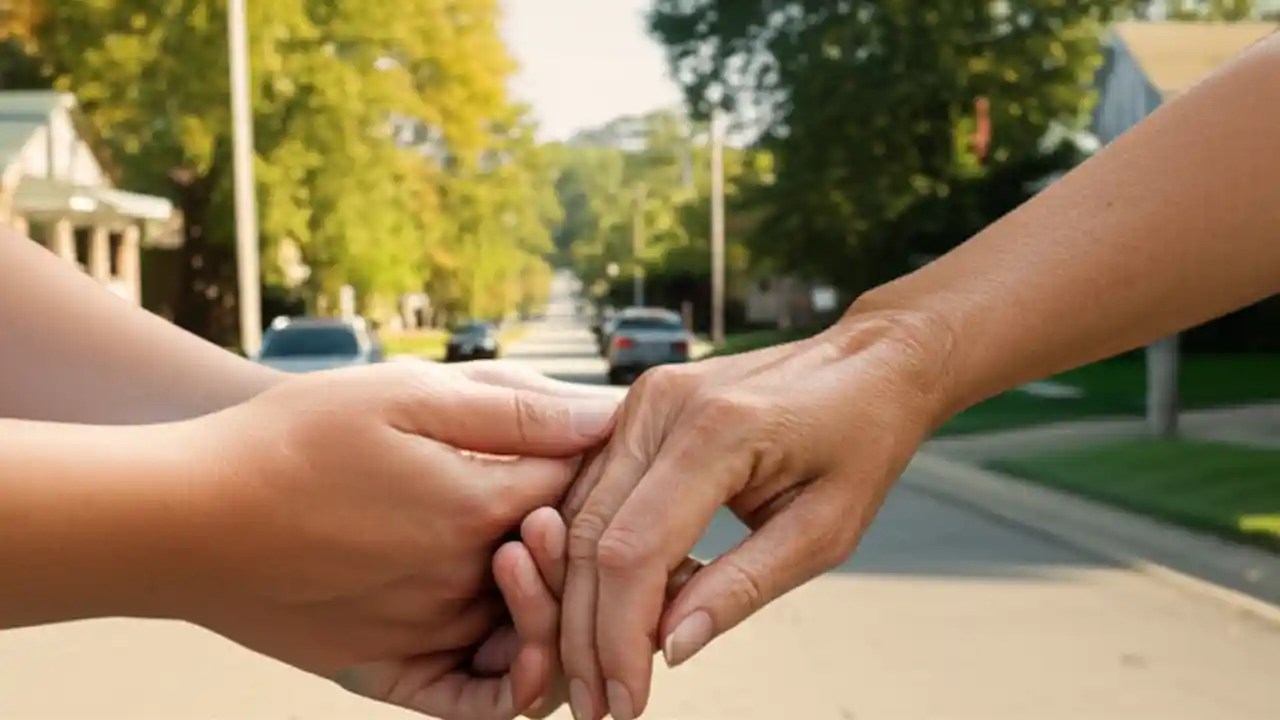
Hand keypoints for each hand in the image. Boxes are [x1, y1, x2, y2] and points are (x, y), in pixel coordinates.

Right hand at [166, 362, 617, 685]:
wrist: (184, 515)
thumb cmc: (290, 440)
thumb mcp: (403, 395)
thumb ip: (513, 408)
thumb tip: (605, 414)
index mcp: (475, 506)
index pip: (582, 495)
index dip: (595, 469)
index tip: (588, 448)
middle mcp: (462, 582)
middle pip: (564, 570)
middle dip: (578, 534)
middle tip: (561, 498)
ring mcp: (425, 634)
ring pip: (529, 633)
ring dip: (549, 598)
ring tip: (526, 551)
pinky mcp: (387, 671)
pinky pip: (472, 700)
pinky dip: (507, 681)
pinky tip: (509, 642)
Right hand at [559, 311, 952, 718]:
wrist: (868, 362)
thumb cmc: (861, 439)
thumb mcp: (825, 529)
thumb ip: (744, 587)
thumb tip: (671, 647)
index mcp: (719, 429)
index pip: (633, 550)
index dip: (619, 636)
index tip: (625, 701)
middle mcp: (664, 405)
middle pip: (588, 536)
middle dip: (584, 632)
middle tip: (595, 705)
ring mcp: (643, 398)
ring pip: (577, 516)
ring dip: (577, 600)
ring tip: (594, 671)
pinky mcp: (638, 405)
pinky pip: (593, 491)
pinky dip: (590, 556)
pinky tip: (609, 609)